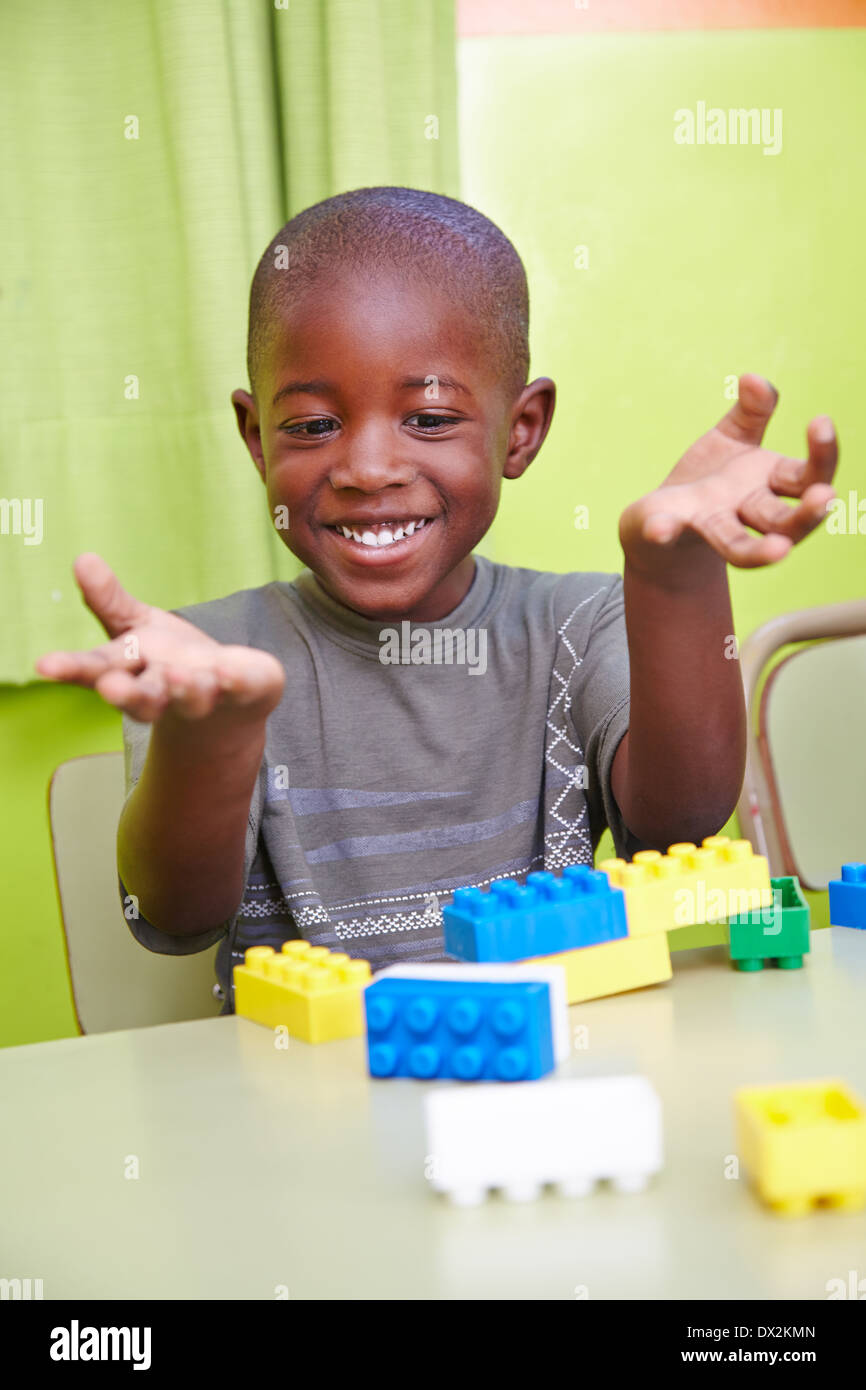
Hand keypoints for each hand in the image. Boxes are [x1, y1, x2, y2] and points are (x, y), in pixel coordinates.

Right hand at [35, 553, 285, 722]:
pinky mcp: (243, 692)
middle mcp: (163, 692)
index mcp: (130, 673)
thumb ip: (110, 601)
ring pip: (190, 698)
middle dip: (128, 694)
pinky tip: (228, 672)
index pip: (96, 670)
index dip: (71, 668)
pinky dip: (235, 682)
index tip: (45, 665)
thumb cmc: (170, 659)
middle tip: (112, 688)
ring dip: (184, 689)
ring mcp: (204, 696)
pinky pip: (240, 688)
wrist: (227, 699)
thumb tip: (82, 559)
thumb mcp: (137, 627)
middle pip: (141, 698)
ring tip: (179, 676)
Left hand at [619, 375, 837, 574]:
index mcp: (770, 482)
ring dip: (759, 551)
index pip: (808, 474)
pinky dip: (663, 531)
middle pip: (787, 520)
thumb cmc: (711, 477)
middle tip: (826, 495)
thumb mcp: (733, 438)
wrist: (663, 519)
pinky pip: (667, 533)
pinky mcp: (668, 530)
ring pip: (739, 547)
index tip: (821, 421)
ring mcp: (710, 525)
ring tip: (780, 551)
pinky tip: (660, 529)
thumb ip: (751, 412)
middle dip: (809, 512)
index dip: (821, 452)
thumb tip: (754, 380)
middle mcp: (747, 511)